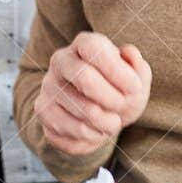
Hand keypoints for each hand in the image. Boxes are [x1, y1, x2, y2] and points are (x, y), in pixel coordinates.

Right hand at [36, 32, 151, 154]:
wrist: (95, 118)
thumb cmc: (116, 92)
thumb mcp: (135, 80)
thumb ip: (138, 67)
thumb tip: (130, 53)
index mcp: (83, 45)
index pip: (93, 48)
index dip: (117, 70)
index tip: (134, 88)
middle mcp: (60, 61)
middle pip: (84, 77)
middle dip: (112, 98)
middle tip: (123, 106)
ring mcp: (49, 86)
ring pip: (82, 109)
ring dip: (107, 123)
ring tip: (113, 122)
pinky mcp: (43, 112)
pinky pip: (73, 131)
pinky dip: (94, 137)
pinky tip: (96, 131)